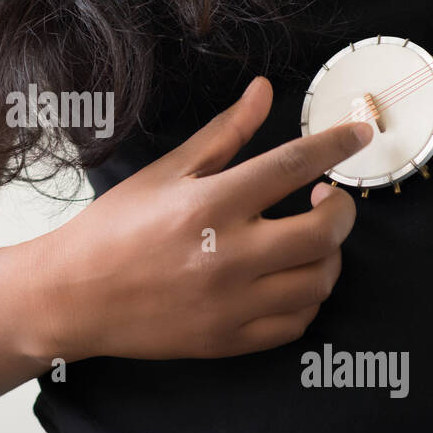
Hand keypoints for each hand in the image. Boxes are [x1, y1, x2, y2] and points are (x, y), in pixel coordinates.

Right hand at [32, 77, 373, 361]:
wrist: (72, 297)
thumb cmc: (115, 228)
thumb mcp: (167, 171)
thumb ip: (224, 134)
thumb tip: (264, 91)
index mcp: (209, 204)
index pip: (293, 166)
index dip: (336, 145)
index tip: (359, 134)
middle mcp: (226, 256)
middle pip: (322, 232)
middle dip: (341, 209)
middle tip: (327, 197)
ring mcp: (231, 305)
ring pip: (318, 282)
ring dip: (329, 256)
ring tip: (309, 238)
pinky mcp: (229, 341)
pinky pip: (296, 324)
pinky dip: (307, 299)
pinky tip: (290, 277)